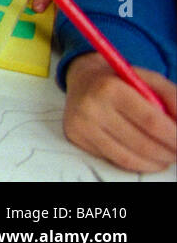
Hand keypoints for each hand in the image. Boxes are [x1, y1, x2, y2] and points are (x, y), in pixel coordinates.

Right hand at [63, 53, 176, 172]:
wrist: (82, 80)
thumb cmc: (120, 81)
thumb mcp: (147, 79)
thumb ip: (171, 96)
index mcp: (110, 87)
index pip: (150, 121)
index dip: (173, 136)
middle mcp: (92, 107)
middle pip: (141, 143)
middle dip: (168, 152)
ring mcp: (82, 125)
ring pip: (129, 158)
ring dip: (156, 162)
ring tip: (167, 156)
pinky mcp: (76, 138)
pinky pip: (115, 160)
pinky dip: (139, 164)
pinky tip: (149, 158)